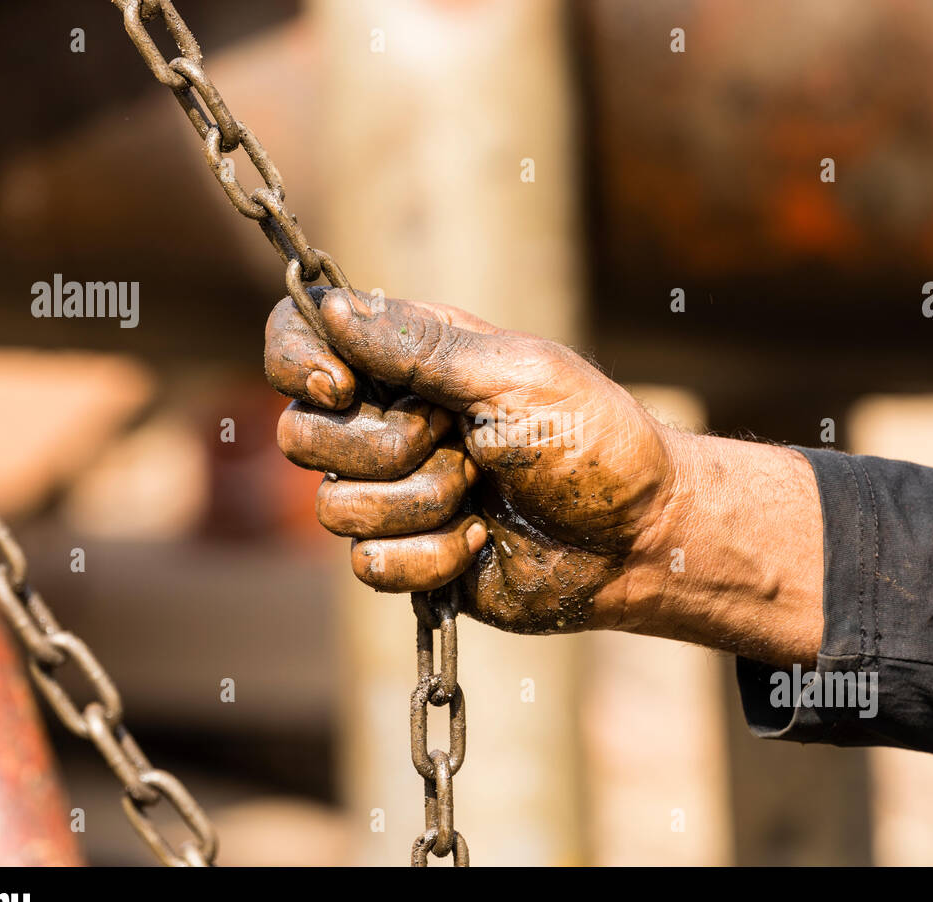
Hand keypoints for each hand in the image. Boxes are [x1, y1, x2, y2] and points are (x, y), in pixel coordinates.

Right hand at [264, 287, 822, 662]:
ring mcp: (391, 491)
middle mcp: (385, 419)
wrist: (636, 536)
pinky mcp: (407, 557)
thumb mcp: (513, 374)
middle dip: (387, 447)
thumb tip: (330, 306)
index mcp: (405, 357)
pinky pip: (368, 564)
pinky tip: (477, 542)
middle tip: (460, 441)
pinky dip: (431, 558)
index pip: (296, 337)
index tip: (344, 387)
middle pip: (303, 434)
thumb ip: (416, 346)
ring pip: (335, 507)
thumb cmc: (590, 438)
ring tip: (481, 492)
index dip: (297, 362)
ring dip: (422, 503)